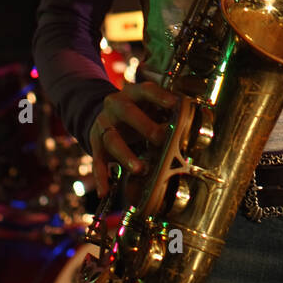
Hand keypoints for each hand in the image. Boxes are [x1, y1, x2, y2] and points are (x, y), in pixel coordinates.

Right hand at [89, 82, 178, 196]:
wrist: (106, 114)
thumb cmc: (138, 111)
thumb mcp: (150, 106)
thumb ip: (165, 114)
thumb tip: (187, 128)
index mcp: (133, 93)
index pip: (146, 90)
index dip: (159, 96)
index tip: (174, 103)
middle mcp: (115, 106)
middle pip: (127, 112)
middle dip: (144, 125)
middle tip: (160, 138)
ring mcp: (103, 125)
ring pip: (112, 139)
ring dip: (126, 155)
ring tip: (140, 169)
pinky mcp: (95, 143)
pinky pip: (97, 160)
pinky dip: (101, 177)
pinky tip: (104, 191)